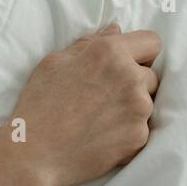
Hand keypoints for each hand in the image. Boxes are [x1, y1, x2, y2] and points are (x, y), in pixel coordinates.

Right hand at [9, 24, 161, 185]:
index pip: (152, 42)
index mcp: (110, 53)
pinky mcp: (139, 137)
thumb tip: (116, 30)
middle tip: (103, 96)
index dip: (140, 52)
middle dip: (133, 82)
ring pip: (147, 103)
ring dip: (131, 108)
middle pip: (151, 75)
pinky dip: (126, 132)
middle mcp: (130, 77)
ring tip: (100, 119)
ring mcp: (138, 109)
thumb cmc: (39, 105)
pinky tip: (102, 136)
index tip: (127, 63)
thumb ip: (89, 43)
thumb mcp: (55, 63)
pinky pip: (141, 129)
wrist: (34, 154)